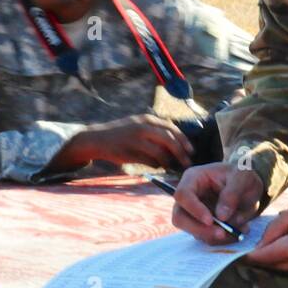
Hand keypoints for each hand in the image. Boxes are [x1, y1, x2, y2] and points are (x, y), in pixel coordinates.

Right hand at [55, 115, 193, 172]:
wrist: (96, 138)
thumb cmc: (122, 134)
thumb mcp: (139, 126)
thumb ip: (156, 133)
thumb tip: (177, 147)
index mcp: (147, 119)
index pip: (171, 128)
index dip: (184, 140)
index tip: (191, 151)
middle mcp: (142, 127)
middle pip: (169, 139)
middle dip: (181, 153)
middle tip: (187, 163)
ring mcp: (135, 140)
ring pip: (159, 153)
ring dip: (168, 162)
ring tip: (171, 167)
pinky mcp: (128, 153)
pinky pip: (148, 162)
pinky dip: (155, 166)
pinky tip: (157, 168)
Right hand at [172, 161, 265, 244]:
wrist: (250, 186)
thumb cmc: (243, 175)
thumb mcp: (243, 178)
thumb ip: (232, 194)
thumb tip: (221, 217)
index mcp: (193, 178)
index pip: (183, 195)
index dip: (193, 209)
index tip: (210, 221)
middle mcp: (189, 197)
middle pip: (180, 218)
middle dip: (200, 230)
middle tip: (222, 234)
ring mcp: (194, 214)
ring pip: (195, 232)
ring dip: (218, 235)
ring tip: (242, 228)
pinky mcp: (204, 227)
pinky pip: (209, 238)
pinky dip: (225, 239)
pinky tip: (241, 230)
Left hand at [246, 196, 287, 280]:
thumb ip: (275, 227)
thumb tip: (262, 242)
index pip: (261, 258)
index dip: (247, 255)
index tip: (237, 249)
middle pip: (272, 266)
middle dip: (263, 256)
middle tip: (256, 243)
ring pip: (285, 269)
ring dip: (278, 258)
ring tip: (278, 242)